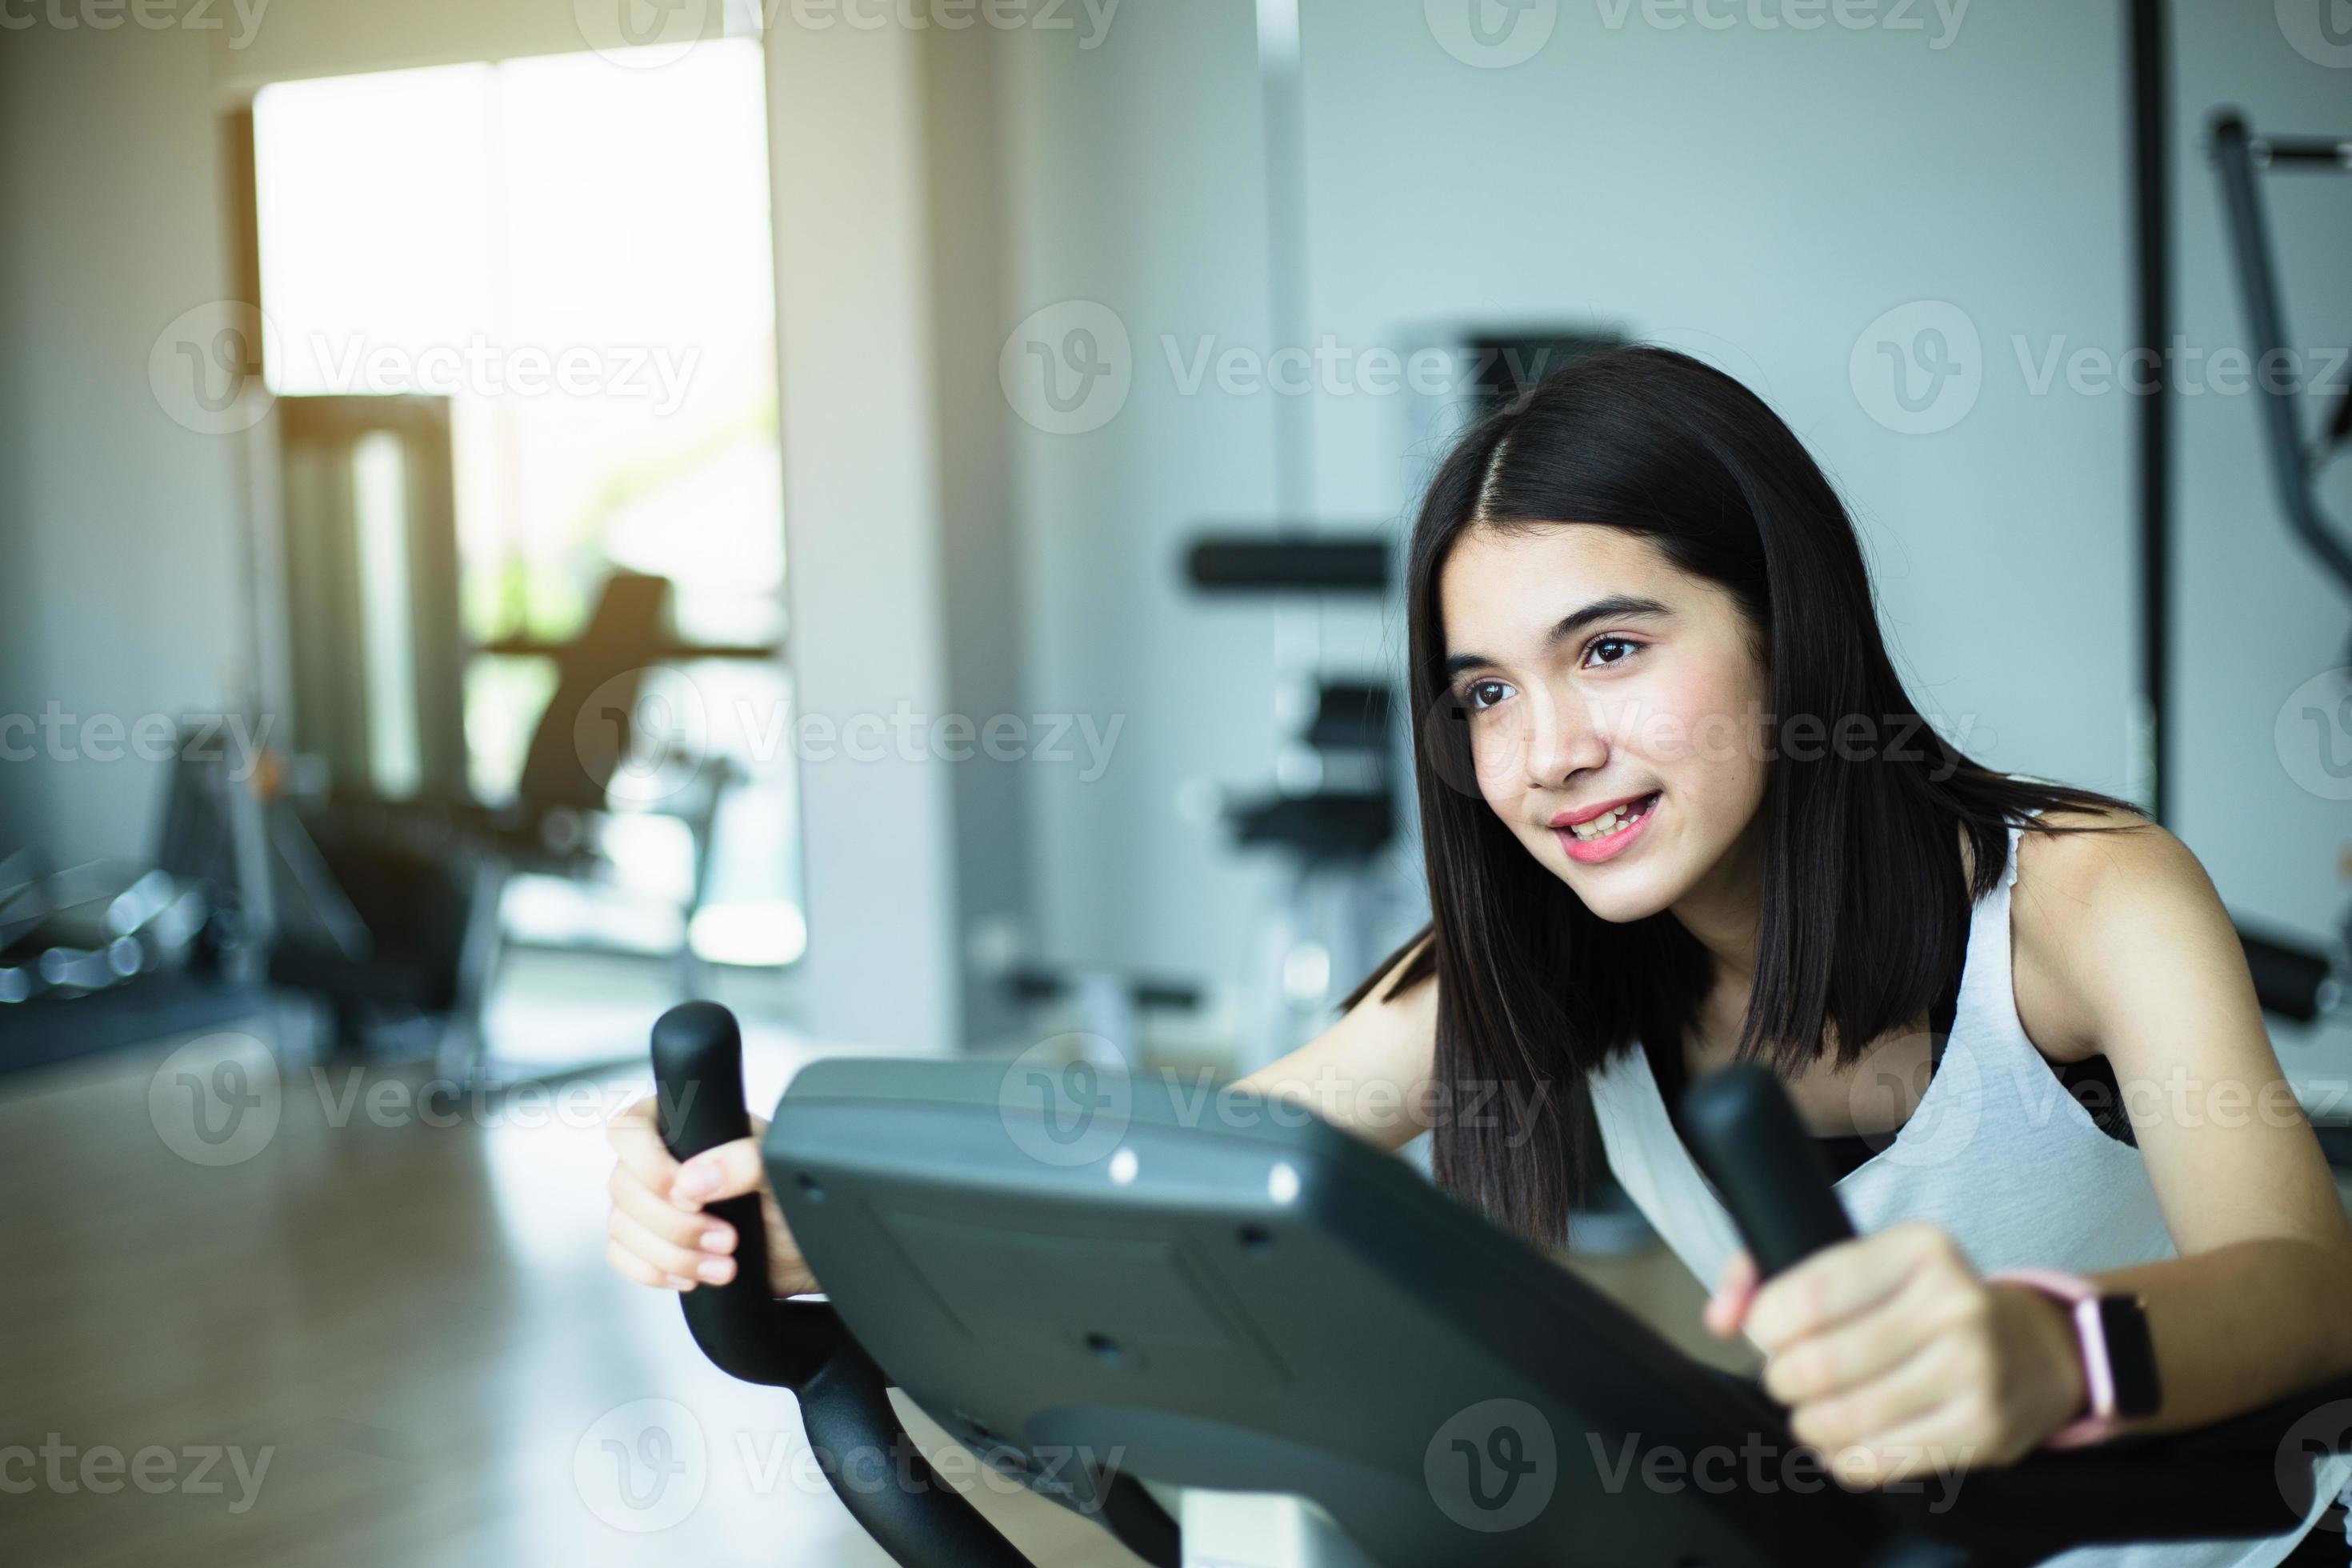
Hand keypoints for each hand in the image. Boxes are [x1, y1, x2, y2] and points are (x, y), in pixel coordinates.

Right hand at [603, 1092, 817, 1297]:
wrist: (800, 1251)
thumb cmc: (791, 1199)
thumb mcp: (779, 1171)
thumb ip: (744, 1161)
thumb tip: (694, 1178)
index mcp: (685, 1126)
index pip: (630, 1128)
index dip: (648, 1164)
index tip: (687, 1193)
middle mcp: (660, 1161)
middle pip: (622, 1186)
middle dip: (674, 1224)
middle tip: (725, 1238)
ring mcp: (650, 1203)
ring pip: (622, 1226)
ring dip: (671, 1254)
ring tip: (723, 1265)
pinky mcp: (649, 1242)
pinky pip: (622, 1255)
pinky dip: (654, 1271)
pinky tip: (692, 1276)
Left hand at [1704, 1221, 2087, 1486]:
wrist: (2033, 1350)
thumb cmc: (1922, 1304)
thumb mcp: (1862, 1265)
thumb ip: (1769, 1274)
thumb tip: (1718, 1317)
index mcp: (1919, 1249)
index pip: (1806, 1295)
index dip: (1764, 1326)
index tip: (1767, 1334)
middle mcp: (1954, 1304)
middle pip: (1818, 1364)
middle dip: (1783, 1379)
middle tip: (1788, 1378)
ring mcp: (1975, 1370)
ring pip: (1843, 1418)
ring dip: (1807, 1423)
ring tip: (1812, 1413)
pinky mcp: (1983, 1431)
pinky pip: (1878, 1460)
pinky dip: (1842, 1458)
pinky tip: (1845, 1442)